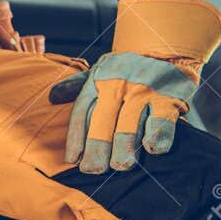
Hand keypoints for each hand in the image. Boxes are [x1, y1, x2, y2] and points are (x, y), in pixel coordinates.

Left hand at [49, 0, 220, 173]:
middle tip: (94, 170)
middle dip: (97, 150)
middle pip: (103, 124)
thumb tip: (51, 97)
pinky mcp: (168, 98)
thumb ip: (76, 85)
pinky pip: (161, 122)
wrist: (164, 49)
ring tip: (120, 166)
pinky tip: (152, 150)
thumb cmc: (125, 68)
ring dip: (124, 149)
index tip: (72, 159)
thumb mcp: (98, 70)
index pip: (82, 113)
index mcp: (97, 81)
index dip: (76, 138)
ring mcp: (143, 91)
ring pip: (130, 126)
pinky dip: (157, 136)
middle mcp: (117, 86)